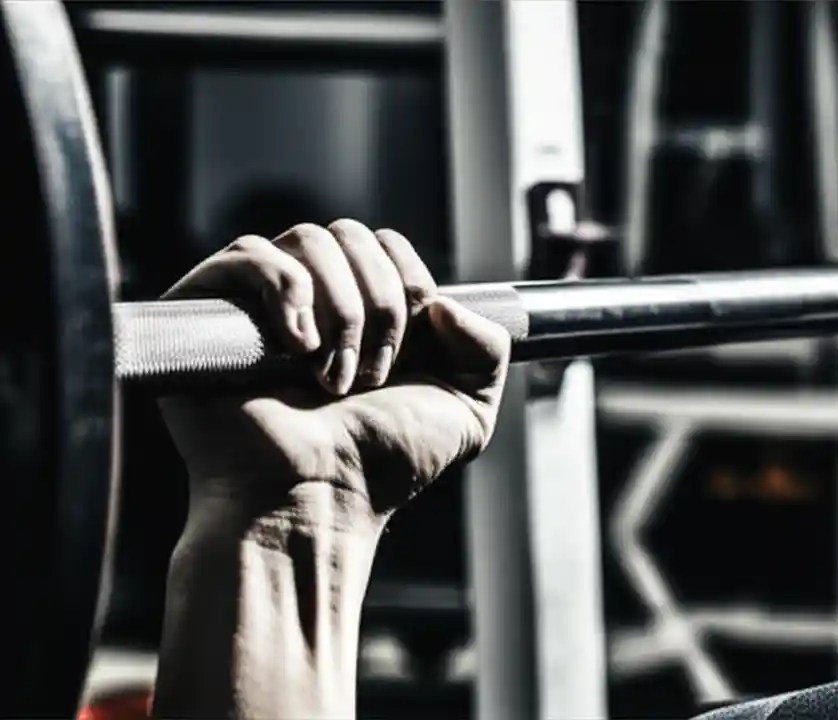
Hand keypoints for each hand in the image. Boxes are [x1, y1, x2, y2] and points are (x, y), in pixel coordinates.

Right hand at [157, 219, 509, 528]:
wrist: (319, 500)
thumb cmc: (382, 466)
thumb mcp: (466, 411)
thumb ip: (487, 349)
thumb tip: (446, 302)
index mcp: (364, 312)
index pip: (386, 243)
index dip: (410, 283)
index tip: (413, 347)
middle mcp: (311, 302)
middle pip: (350, 234)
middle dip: (379, 302)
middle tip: (375, 374)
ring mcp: (257, 306)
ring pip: (306, 239)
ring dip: (340, 308)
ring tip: (332, 375)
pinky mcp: (207, 315)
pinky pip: (246, 253)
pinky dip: (284, 289)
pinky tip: (297, 345)